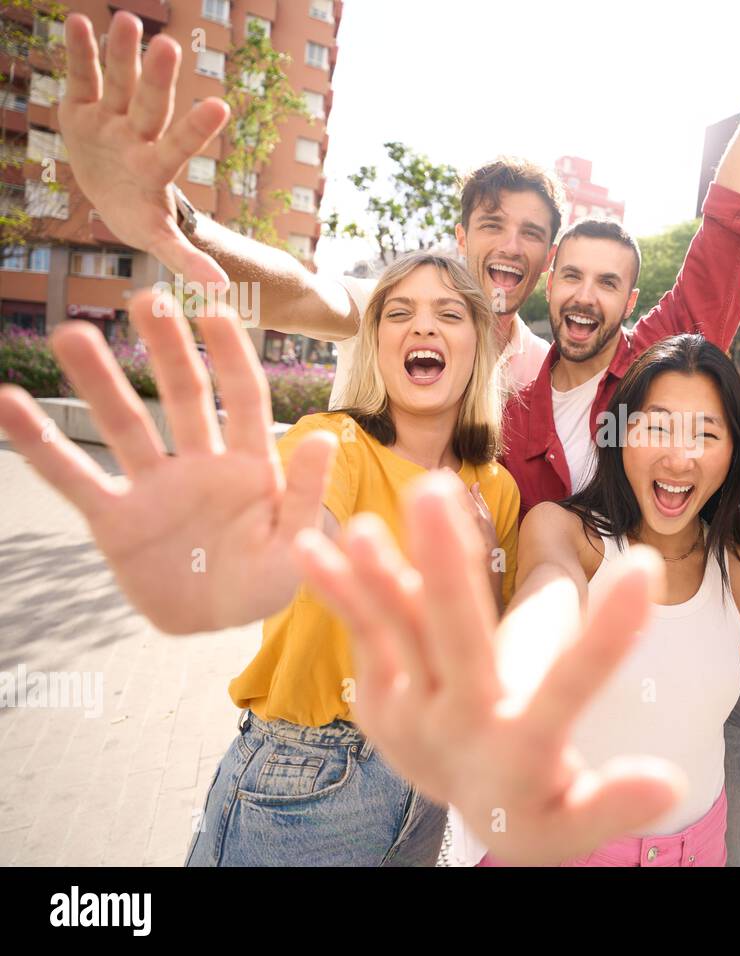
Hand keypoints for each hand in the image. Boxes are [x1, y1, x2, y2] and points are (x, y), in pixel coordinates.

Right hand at [0, 291, 335, 633]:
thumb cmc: (263, 583)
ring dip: (99, 381)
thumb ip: (306, 496)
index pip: (244, 399)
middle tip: (148, 298)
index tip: (215, 311)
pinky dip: (40, 444)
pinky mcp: (114, 519)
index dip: (231, 356)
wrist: (214, 626)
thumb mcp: (297, 548)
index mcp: (251, 466)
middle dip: (168, 350)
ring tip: (71, 333)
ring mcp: (154, 487)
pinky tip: (7, 403)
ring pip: (125, 425)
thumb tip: (321, 438)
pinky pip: (74, 477)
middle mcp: (200, 464)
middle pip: (183, 396)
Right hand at [58, 12, 230, 287]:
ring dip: (120, 53)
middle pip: (150, 106)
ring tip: (126, 18)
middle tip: (171, 46)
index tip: (220, 106)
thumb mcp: (160, 240)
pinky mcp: (83, 109)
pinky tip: (78, 20)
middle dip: (158, 80)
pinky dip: (79, 52)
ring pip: (119, 83)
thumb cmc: (144, 218)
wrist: (117, 196)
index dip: (196, 129)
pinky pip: (80, 77)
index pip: (181, 145)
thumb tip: (220, 290)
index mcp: (157, 168)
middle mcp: (139, 136)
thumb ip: (185, 259)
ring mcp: (111, 119)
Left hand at [294, 471, 684, 865]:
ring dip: (379, 578)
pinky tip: (313, 545)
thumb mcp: (580, 817)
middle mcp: (462, 727)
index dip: (608, 636)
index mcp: (523, 750)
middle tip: (438, 497)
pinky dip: (338, 593)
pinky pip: (363, 638)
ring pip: (398, 635)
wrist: (476, 818)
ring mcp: (412, 713)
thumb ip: (616, 800)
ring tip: (362, 528)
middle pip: (458, 642)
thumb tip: (669, 785)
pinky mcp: (381, 700)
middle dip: (448, 570)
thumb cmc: (542, 803)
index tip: (644, 570)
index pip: (572, 690)